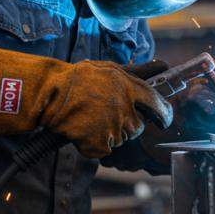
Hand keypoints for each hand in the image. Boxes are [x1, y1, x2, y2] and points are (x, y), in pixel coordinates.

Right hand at [0, 46, 172, 157]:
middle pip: (139, 126)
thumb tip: (164, 65)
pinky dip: (96, 144)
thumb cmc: (78, 79)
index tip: (165, 119)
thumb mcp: (109, 69)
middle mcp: (125, 108)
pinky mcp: (100, 143)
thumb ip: (138, 71)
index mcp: (129, 87)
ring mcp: (113, 127)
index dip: (164, 114)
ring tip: (92, 118)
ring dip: (111, 133)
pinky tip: (84, 130)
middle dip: (128, 123)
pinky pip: (106, 148)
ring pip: (122, 138)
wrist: (49, 94)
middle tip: (108, 114)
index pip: (158, 104)